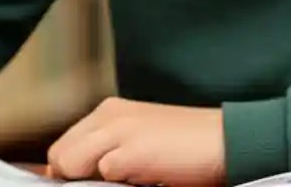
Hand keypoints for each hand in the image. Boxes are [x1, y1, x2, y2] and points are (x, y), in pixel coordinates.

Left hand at [46, 97, 225, 185]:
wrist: (230, 143)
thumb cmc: (191, 149)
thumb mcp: (140, 143)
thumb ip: (106, 154)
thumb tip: (71, 176)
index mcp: (111, 111)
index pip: (63, 146)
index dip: (68, 172)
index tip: (83, 183)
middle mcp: (110, 115)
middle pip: (60, 155)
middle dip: (74, 176)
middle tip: (109, 183)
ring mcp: (118, 131)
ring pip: (68, 163)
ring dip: (91, 180)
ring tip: (129, 180)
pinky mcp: (130, 151)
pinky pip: (100, 175)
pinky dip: (117, 184)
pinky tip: (144, 180)